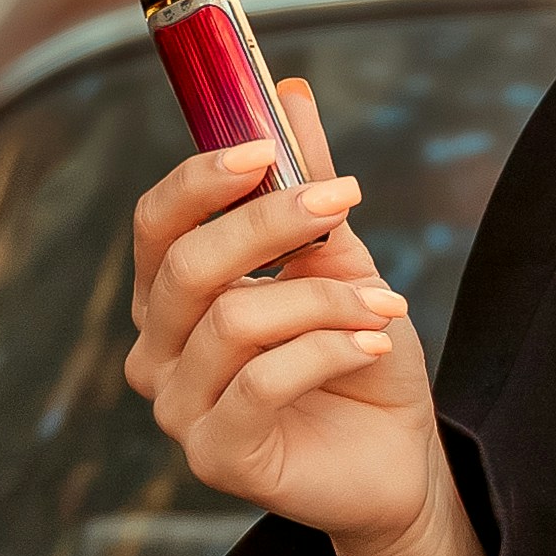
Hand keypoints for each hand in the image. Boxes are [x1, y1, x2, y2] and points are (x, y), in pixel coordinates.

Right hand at [124, 87, 481, 555]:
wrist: (399, 459)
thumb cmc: (358, 360)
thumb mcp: (342, 262)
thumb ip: (307, 187)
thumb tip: (290, 95)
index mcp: (171, 298)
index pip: (156, 223)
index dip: (203, 178)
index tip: (266, 146)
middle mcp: (158, 352)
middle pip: (188, 265)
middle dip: (271, 223)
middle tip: (346, 199)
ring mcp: (178, 410)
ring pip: (234, 320)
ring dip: (323, 299)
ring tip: (386, 305)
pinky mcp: (216, 457)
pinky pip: (261, 382)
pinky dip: (326, 350)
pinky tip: (372, 347)